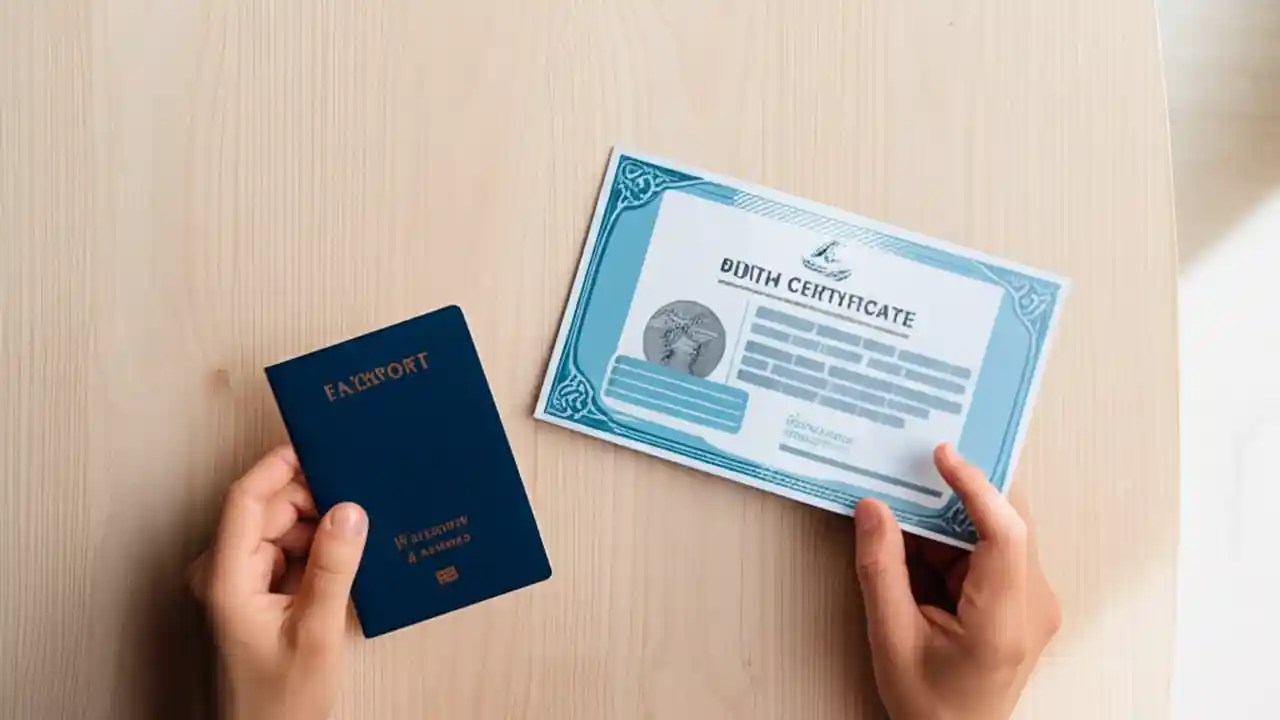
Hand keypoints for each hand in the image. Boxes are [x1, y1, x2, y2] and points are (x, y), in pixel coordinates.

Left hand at [188, 446, 368, 719]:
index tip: (317, 444)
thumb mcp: (316, 631)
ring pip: (285, 529)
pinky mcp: (260, 592)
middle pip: (271, 510)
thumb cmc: (281, 700)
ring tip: (360, 530)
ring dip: (321, 525)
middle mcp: (226, 572)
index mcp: (226, 577)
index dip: (281, 465)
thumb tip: (349, 510)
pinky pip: (291, 552)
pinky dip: (319, 548)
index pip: (247, 498)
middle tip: (360, 493)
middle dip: (315, 498)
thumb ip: (333, 567)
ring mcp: (242, 582)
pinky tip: (348, 555)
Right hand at [854, 444, 1060, 719]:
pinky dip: (953, 538)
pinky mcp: (1021, 600)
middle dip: (959, 490)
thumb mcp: (891, 640)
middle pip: (1007, 522)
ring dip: (950, 516)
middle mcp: (1032, 606)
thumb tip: (872, 508)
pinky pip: (990, 550)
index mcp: (1004, 621)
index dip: (976, 486)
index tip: (942, 455)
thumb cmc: (929, 706)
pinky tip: (916, 535)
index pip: (1005, 532)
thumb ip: (881, 570)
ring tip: (903, 500)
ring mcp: (1032, 602)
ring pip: (996, 531)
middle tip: (916, 460)